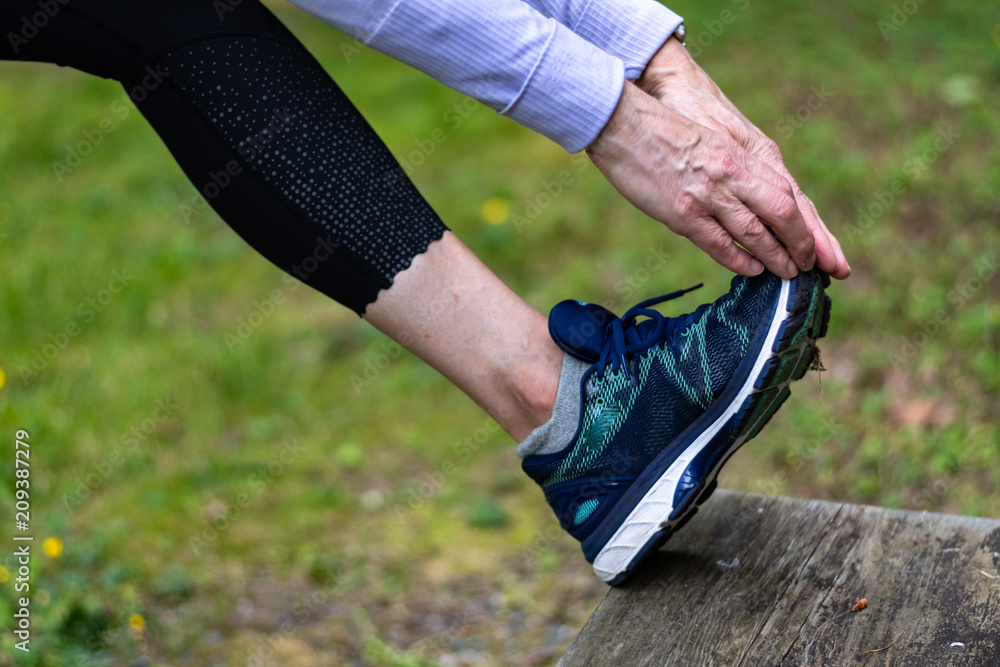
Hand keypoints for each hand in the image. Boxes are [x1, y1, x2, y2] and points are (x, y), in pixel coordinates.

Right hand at [587, 82, 809, 278]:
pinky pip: (720, 243)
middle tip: (808, 264)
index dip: (804, 221)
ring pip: (756, 232)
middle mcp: (730, 175)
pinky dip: (740, 260)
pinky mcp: (683, 212)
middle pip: (782, 212)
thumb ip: (729, 167)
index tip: (814, 242)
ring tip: (788, 272)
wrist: (622, 123)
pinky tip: (751, 270)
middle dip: (800, 242)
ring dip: (776, 256)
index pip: (786, 191)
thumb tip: (745, 197)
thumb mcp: (707, 142)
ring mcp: (708, 194)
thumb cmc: (659, 132)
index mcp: (737, 156)